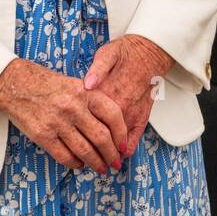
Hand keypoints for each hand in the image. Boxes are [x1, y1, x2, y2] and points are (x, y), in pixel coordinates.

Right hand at [0, 58, 128, 174]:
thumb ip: (90, 100)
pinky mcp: (43, 135)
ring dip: (96, 163)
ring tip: (101, 168)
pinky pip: (65, 156)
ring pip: (85, 151)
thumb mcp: (72, 83)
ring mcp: (57, 121)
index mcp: (84, 90)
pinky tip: (79, 164)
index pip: (113, 115)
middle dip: (112, 154)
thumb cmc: (43, 82)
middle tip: (115, 162)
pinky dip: (75, 163)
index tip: (124, 145)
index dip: (122, 134)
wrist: (12, 82)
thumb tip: (108, 127)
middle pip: (102, 137)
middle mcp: (73, 106)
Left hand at [82, 36, 174, 157]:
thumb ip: (96, 70)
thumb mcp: (106, 55)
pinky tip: (115, 154)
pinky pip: (132, 143)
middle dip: (89, 148)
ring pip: (115, 144)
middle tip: (80, 155)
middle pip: (99, 135)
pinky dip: (123, 151)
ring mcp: (131, 115)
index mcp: (107, 92)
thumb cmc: (125, 55)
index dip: (76, 129)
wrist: (148, 56)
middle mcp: (119, 107)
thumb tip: (87, 84)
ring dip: (105, 153)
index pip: (87, 118)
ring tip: (96, 160)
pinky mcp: (141, 120)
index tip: (69, 135)